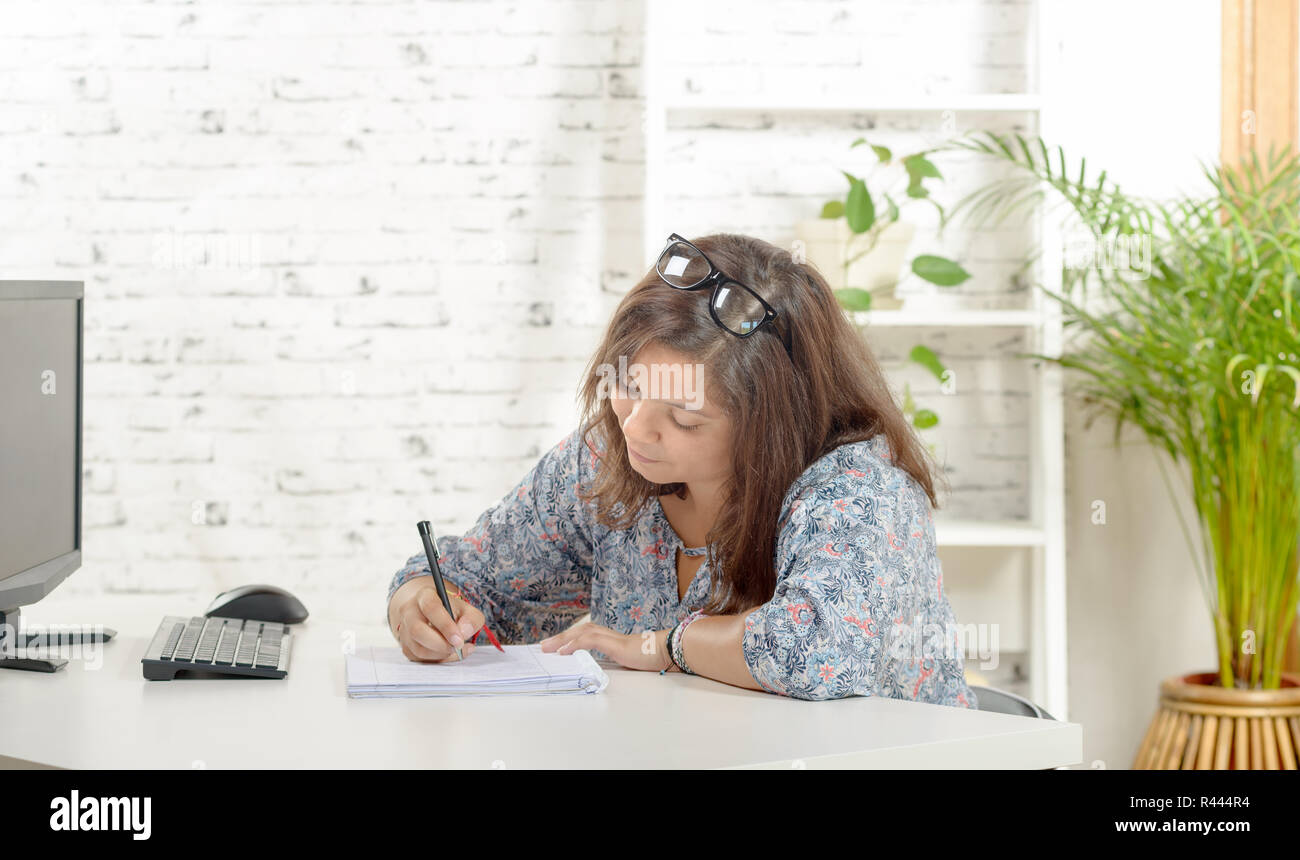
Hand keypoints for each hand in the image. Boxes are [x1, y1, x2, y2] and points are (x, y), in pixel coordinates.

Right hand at [394, 582, 486, 662]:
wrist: (436, 615)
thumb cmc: (452, 612)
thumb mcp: (468, 610)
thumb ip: (471, 619)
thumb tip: (463, 634)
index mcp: (425, 596)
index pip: (431, 608)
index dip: (445, 626)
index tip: (459, 640)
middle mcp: (409, 611)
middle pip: (417, 630)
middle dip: (440, 644)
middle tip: (457, 647)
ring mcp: (404, 630)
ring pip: (418, 648)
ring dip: (440, 654)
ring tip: (455, 649)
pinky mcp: (405, 646)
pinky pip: (419, 658)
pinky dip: (437, 660)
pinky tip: (449, 654)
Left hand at [539, 621, 672, 671]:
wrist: (664, 652)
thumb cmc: (647, 657)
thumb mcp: (623, 660)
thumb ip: (609, 660)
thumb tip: (593, 668)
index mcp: (608, 638)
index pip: (582, 635)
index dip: (566, 639)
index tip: (552, 647)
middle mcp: (606, 634)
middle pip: (577, 631)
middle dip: (559, 638)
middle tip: (542, 647)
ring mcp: (610, 638)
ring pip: (580, 633)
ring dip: (562, 640)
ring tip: (548, 648)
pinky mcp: (614, 644)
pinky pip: (590, 641)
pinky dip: (575, 644)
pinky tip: (565, 651)